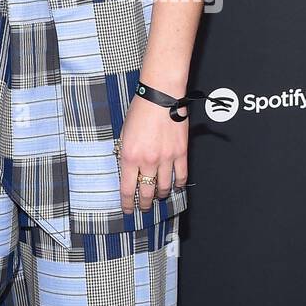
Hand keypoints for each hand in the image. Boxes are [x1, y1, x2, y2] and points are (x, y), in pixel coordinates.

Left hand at [117, 94, 188, 212]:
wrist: (160, 96)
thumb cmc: (140, 110)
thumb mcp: (124, 132)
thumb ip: (125, 151)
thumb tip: (126, 168)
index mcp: (129, 155)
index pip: (127, 188)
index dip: (127, 203)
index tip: (126, 209)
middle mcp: (147, 161)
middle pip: (146, 192)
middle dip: (143, 203)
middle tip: (143, 207)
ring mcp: (166, 159)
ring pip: (164, 187)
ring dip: (160, 195)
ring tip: (157, 196)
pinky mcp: (181, 153)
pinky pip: (181, 176)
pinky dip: (178, 184)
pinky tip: (174, 186)